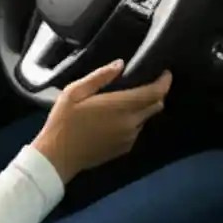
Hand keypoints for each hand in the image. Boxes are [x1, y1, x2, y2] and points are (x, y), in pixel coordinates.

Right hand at [31, 61, 172, 182]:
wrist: (57, 158)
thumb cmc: (63, 122)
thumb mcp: (74, 92)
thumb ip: (100, 77)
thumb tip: (121, 64)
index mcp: (120, 107)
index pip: (155, 93)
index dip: (164, 81)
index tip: (165, 72)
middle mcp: (130, 123)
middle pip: (156, 105)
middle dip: (156, 93)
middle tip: (145, 83)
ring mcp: (129, 138)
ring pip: (147, 118)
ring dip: (143, 108)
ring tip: (127, 100)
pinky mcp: (124, 149)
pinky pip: (137, 130)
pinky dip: (134, 121)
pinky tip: (117, 118)